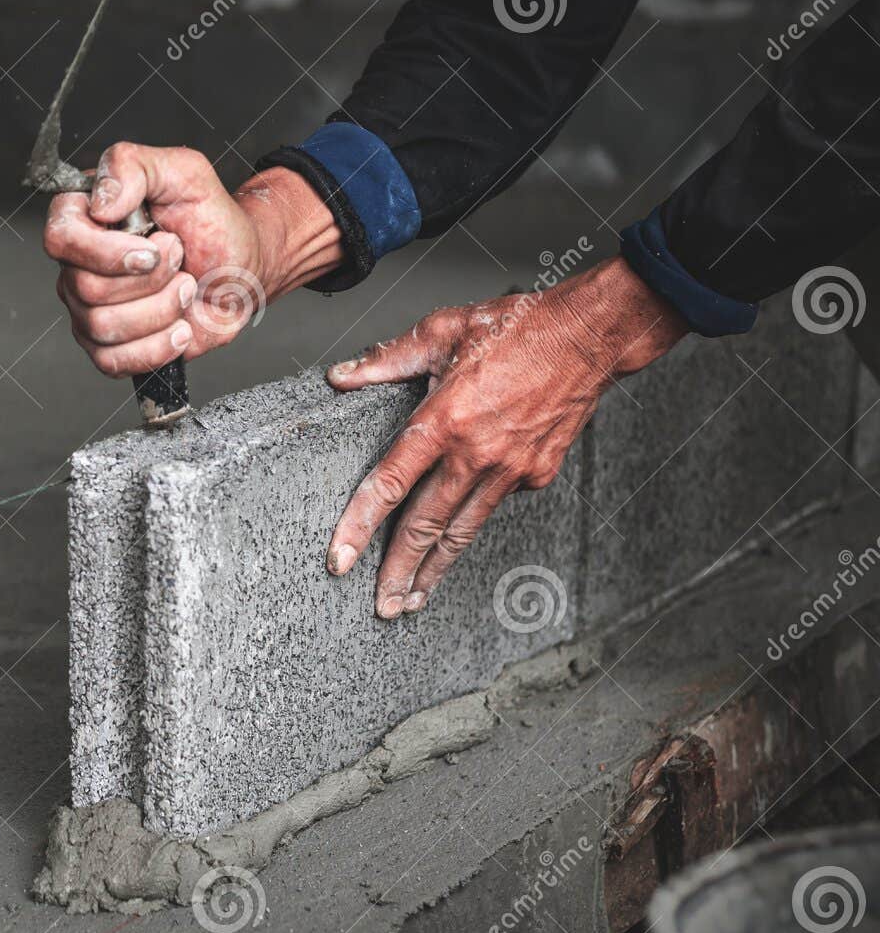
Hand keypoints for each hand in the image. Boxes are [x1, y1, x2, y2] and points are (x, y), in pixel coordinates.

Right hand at [43, 144, 320, 375]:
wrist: (242, 270)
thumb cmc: (212, 222)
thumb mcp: (185, 173)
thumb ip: (135, 165)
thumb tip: (100, 201)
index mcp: (86, 217)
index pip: (60, 237)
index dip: (106, 251)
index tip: (154, 246)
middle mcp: (78, 264)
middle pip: (86, 288)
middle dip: (151, 278)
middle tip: (180, 258)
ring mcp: (88, 309)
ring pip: (103, 326)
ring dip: (161, 308)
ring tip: (185, 287)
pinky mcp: (108, 347)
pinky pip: (113, 361)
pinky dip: (158, 346)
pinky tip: (180, 326)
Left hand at [324, 256, 688, 617]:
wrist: (591, 335)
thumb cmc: (519, 326)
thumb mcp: (442, 330)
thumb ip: (387, 360)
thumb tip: (341, 377)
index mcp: (445, 419)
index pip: (390, 484)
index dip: (360, 526)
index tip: (339, 560)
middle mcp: (476, 453)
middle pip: (426, 526)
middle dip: (399, 572)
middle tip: (381, 606)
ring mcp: (511, 469)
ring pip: (462, 531)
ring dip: (435, 570)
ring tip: (412, 601)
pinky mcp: (537, 474)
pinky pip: (494, 503)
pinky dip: (472, 517)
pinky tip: (459, 528)